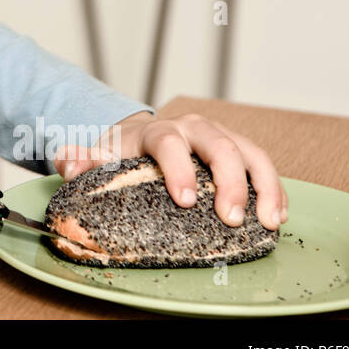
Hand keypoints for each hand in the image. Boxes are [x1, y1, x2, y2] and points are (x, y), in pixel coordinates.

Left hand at [52, 111, 287, 230]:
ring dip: (263, 185)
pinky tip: (278, 214)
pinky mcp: (236, 151)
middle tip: (231, 218)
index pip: (168, 143)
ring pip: (248, 151)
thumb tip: (69, 165)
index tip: (185, 200)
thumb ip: (79, 160)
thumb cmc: (121, 152)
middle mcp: (191, 128)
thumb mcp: (98, 155)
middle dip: (229, 181)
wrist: (137, 137)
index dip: (178, 169)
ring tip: (271, 220)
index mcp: (156, 130)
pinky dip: (273, 188)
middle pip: (217, 145)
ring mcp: (217, 137)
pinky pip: (261, 163)